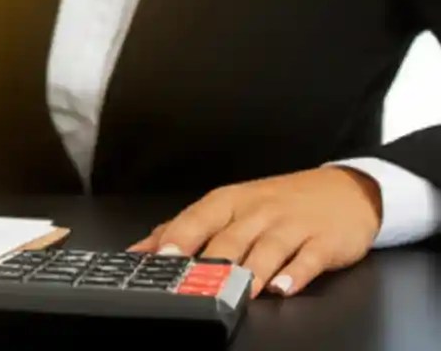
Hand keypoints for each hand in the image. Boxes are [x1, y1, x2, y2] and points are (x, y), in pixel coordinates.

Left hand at [128, 167, 382, 297]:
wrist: (344, 190)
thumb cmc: (276, 203)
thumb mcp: (228, 208)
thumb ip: (184, 228)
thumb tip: (139, 251)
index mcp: (227, 203)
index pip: (197, 219)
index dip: (178, 239)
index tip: (161, 258)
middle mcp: (257, 212)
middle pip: (229, 238)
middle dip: (211, 260)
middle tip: (194, 282)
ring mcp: (291, 226)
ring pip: (267, 249)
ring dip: (251, 270)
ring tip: (237, 290)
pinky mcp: (323, 242)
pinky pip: (308, 259)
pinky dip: (296, 274)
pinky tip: (283, 288)